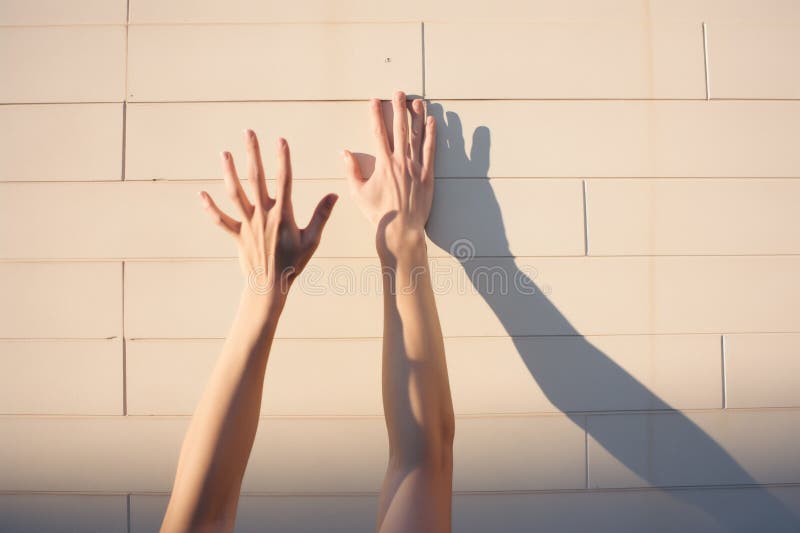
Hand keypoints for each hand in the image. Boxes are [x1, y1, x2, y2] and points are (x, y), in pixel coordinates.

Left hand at [199, 130, 337, 304]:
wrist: (269, 286)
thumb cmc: (294, 263)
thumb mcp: (312, 240)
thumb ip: (322, 215)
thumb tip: (334, 194)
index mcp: (282, 214)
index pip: (284, 180)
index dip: (283, 159)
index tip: (282, 140)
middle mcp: (262, 215)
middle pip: (256, 178)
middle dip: (252, 153)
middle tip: (248, 132)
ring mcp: (247, 224)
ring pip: (235, 193)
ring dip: (229, 172)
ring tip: (225, 153)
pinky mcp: (237, 234)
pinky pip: (221, 219)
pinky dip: (210, 208)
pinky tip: (201, 194)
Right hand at [343, 90, 435, 259]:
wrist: (400, 229)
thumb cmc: (378, 214)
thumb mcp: (358, 193)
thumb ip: (351, 171)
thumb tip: (345, 153)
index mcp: (382, 164)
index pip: (378, 132)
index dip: (375, 114)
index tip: (374, 101)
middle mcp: (400, 161)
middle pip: (399, 128)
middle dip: (398, 108)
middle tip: (398, 93)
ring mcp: (415, 167)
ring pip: (417, 135)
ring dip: (416, 116)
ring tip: (416, 101)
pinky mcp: (428, 175)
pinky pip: (431, 150)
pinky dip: (432, 135)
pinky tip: (432, 122)